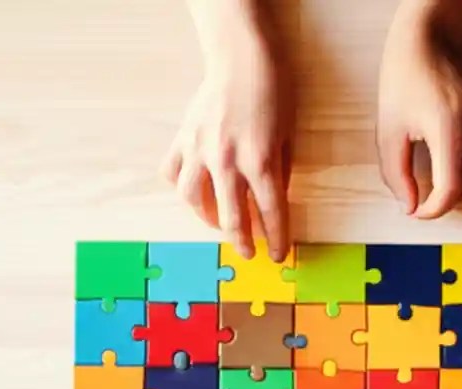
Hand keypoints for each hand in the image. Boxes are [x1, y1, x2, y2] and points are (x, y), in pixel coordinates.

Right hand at [162, 0, 293, 260]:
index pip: (271, 212)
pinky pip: (173, 172)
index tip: (278, 255)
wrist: (242, 59)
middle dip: (242, 241)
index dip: (276, 238)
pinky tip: (193, 191)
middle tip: (248, 252)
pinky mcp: (182, 139)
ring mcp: (199, 150)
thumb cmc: (273, 93)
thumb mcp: (288, 136)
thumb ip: (280, 173)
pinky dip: (182, 186)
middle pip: (232, 216)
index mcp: (260, 161)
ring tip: (218, 223)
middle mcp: (227, 161)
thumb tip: (274, 203)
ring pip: (193, 200)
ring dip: (207, 218)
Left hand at [376, 2, 461, 218]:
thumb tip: (411, 207)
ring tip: (457, 178)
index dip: (434, 210)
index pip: (451, 187)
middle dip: (458, 199)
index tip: (419, 211)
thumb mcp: (387, 132)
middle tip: (436, 193)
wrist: (426, 44)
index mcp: (447, 126)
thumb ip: (396, 175)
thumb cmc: (403, 84)